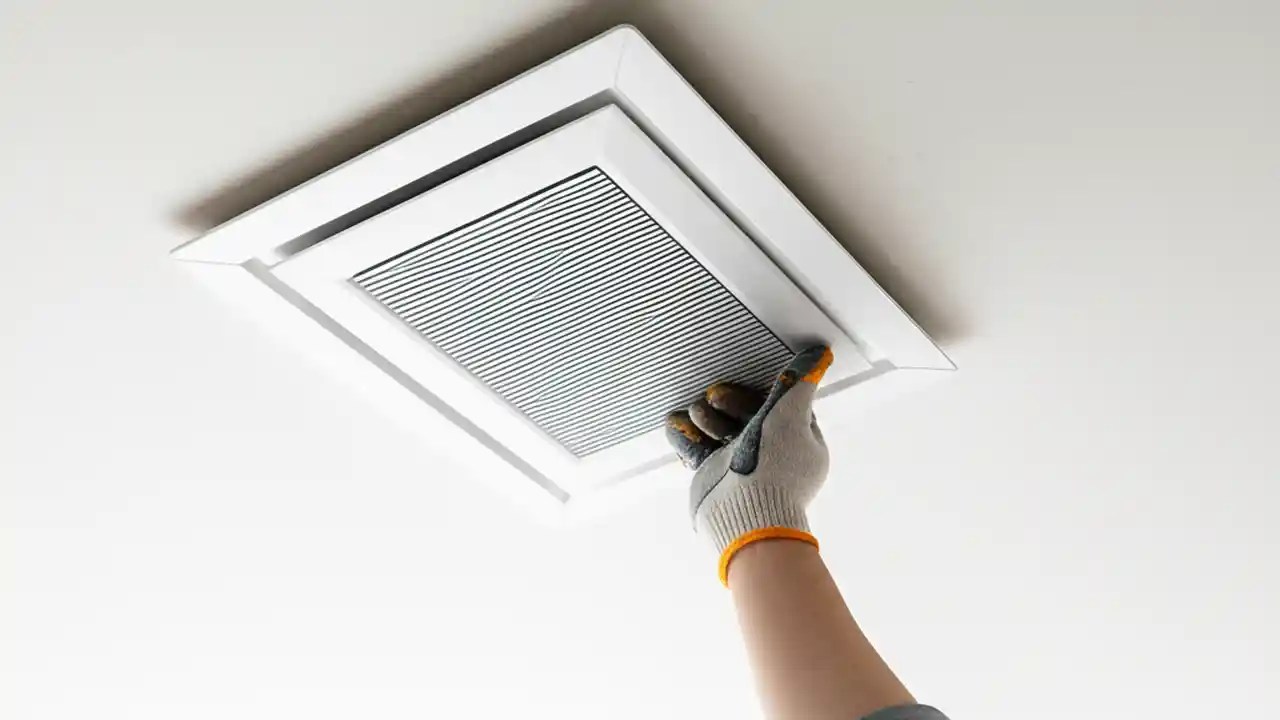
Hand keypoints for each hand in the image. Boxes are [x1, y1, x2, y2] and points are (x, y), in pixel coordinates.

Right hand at [665, 346, 833, 584]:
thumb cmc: (775, 467)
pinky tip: (674, 422)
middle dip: (725, 406)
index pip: (776, 407)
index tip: (733, 392)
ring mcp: (741, 466)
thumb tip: (819, 355)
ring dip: (704, 419)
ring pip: (719, 431)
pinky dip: (686, 436)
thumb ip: (799, 383)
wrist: (745, 515)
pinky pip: (698, 450)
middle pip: (745, 416)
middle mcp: (770, 454)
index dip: (753, 396)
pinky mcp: (715, 477)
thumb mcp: (791, 414)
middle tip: (712, 400)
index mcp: (796, 442)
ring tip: (696, 416)